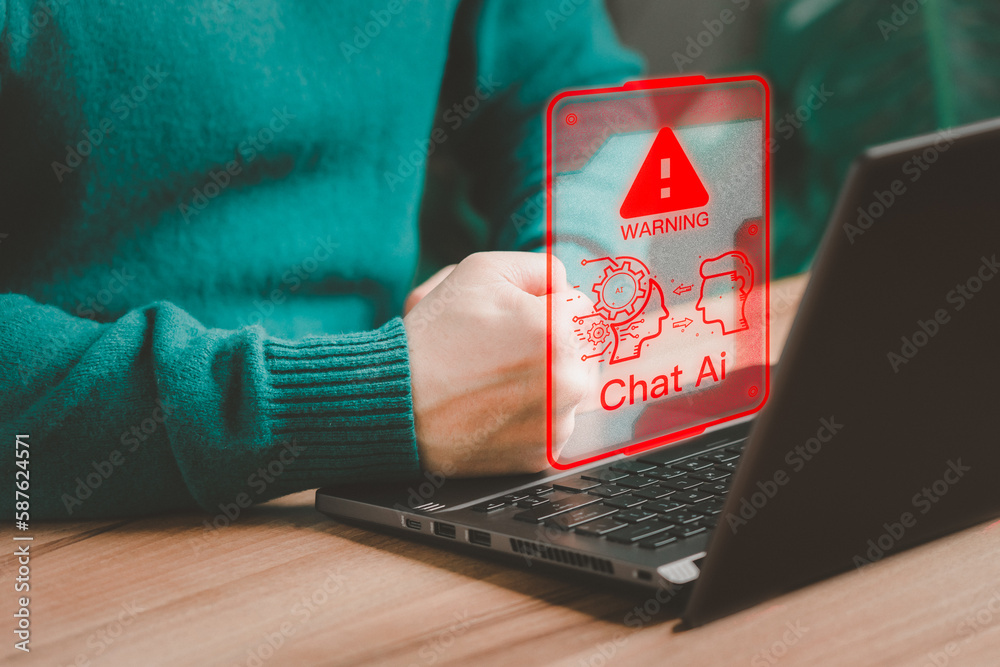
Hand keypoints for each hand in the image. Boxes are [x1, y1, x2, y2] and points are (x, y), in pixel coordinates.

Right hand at [404, 252, 591, 475]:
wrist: (397, 403)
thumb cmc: (435, 335)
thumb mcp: (483, 271)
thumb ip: (541, 268)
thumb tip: (567, 287)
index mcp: (560, 330)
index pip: (581, 308)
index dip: (546, 307)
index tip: (515, 320)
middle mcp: (569, 380)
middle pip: (582, 350)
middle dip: (552, 345)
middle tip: (504, 351)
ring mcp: (558, 423)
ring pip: (571, 389)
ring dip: (546, 382)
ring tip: (497, 380)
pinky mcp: (544, 455)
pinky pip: (554, 425)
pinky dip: (532, 416)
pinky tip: (498, 407)